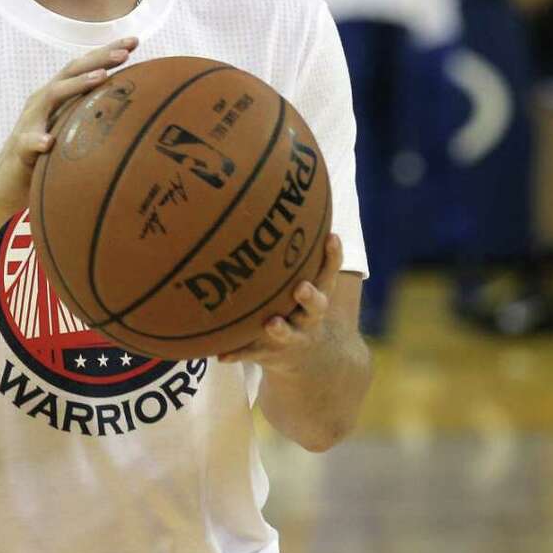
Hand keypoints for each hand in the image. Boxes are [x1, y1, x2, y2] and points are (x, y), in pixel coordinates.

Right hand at [0, 37, 139, 220]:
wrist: (8, 180)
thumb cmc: (48, 156)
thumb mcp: (73, 132)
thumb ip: (92, 118)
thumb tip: (135, 114)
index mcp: (58, 96)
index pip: (84, 67)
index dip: (106, 53)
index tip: (134, 42)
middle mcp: (43, 102)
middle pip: (71, 71)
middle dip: (98, 59)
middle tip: (125, 53)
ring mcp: (30, 122)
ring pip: (52, 96)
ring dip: (77, 85)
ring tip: (101, 77)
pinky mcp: (21, 148)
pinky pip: (28, 142)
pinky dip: (37, 139)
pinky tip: (48, 141)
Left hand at [217, 234, 342, 371]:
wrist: (311, 360)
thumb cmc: (298, 304)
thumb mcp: (303, 280)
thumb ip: (290, 250)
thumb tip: (267, 193)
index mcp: (318, 293)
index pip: (330, 271)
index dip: (332, 254)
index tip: (332, 237)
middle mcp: (310, 316)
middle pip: (317, 305)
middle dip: (311, 297)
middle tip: (302, 288)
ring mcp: (293, 337)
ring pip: (289, 334)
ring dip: (281, 329)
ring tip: (271, 323)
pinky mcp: (271, 354)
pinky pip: (252, 354)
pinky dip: (237, 353)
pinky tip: (219, 356)